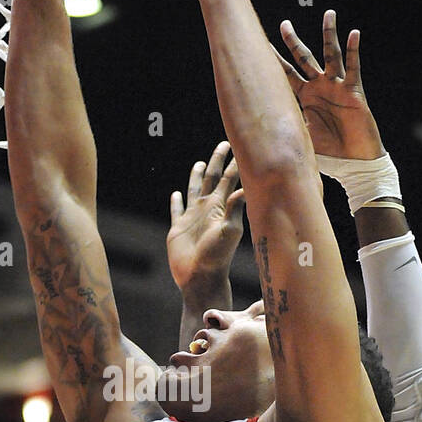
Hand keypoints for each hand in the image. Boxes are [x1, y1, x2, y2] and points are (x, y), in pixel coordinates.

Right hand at [166, 141, 243, 290]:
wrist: (200, 278)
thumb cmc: (217, 256)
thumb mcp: (229, 231)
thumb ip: (235, 209)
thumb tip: (247, 188)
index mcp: (219, 206)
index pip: (229, 179)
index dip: (233, 163)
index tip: (238, 146)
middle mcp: (207, 208)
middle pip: (212, 178)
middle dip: (218, 161)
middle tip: (224, 144)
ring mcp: (193, 218)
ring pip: (194, 190)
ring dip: (197, 176)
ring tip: (200, 164)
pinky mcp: (178, 228)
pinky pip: (176, 210)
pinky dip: (176, 201)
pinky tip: (175, 194)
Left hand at [274, 10, 384, 158]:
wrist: (354, 162)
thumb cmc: (331, 154)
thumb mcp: (302, 139)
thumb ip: (286, 130)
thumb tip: (260, 135)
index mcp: (305, 98)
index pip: (286, 76)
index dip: (274, 62)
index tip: (260, 47)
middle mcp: (320, 87)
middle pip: (304, 59)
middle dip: (293, 42)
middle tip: (283, 24)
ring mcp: (337, 87)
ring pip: (331, 55)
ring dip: (329, 34)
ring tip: (328, 14)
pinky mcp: (354, 91)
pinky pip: (353, 68)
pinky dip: (354, 50)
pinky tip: (353, 33)